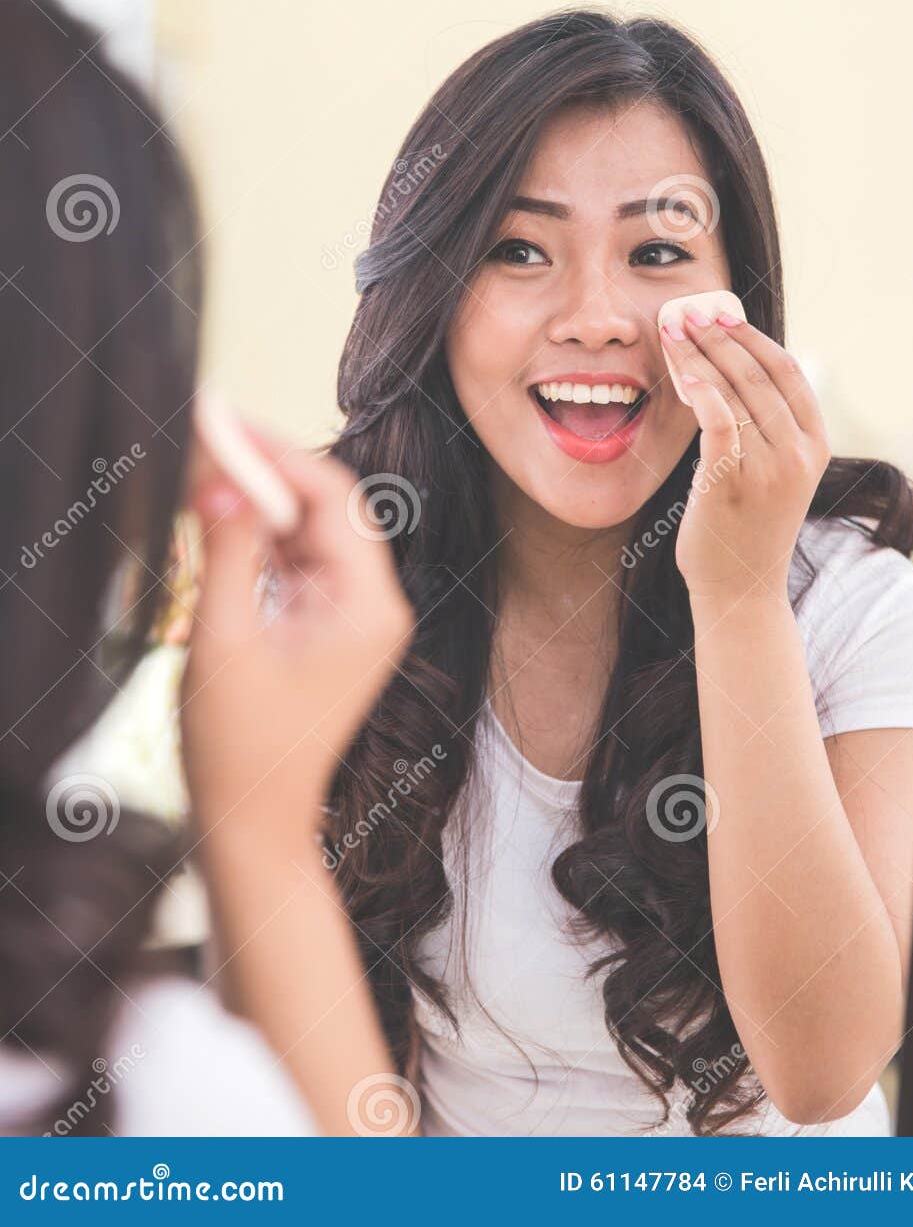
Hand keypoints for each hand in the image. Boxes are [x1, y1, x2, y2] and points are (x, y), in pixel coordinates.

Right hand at [180, 430, 414, 849]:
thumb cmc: (241, 746)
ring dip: (260, 500)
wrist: (255, 823)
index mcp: (369, 606)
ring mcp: (353, 615)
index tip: (224, 422)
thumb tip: (224, 476)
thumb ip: (228, 553)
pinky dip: (260, 536)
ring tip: (205, 469)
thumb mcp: (224, 641)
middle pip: (326, 506)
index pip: (332, 497)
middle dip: (269, 469)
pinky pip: (297, 559)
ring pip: (309, 529)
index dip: (277, 453)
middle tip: (209, 435)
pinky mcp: (326, 626)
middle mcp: (374, 604)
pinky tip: (219, 516)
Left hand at [663, 310, 830, 603]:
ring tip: (673, 331)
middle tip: (687, 312)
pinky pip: (720, 425)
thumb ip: (766, 427)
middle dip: (718, 336)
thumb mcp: (775, 472)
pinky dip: (702, 392)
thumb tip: (730, 369)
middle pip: (758, 374)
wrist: (742, 590)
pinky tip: (683, 372)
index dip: (752, 336)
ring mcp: (769, 470)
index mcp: (815, 444)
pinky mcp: (732, 485)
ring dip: (700, 355)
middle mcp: (798, 453)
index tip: (720, 313)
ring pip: (734, 392)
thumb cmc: (748, 526)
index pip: (787, 371)